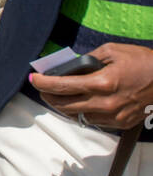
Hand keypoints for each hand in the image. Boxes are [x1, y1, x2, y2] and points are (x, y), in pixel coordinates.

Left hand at [29, 43, 152, 130]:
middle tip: (42, 88)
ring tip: (57, 96)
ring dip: (63, 106)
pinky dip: (81, 112)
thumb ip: (89, 59)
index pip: (63, 86)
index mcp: (102, 83)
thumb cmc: (143, 62)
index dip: (44, 83)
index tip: (34, 79)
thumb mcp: (114, 51)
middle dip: (49, 96)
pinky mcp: (119, 124)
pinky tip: (78, 103)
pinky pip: (91, 121)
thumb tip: (71, 67)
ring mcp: (112, 117)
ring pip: (76, 116)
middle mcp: (105, 104)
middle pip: (64, 105)